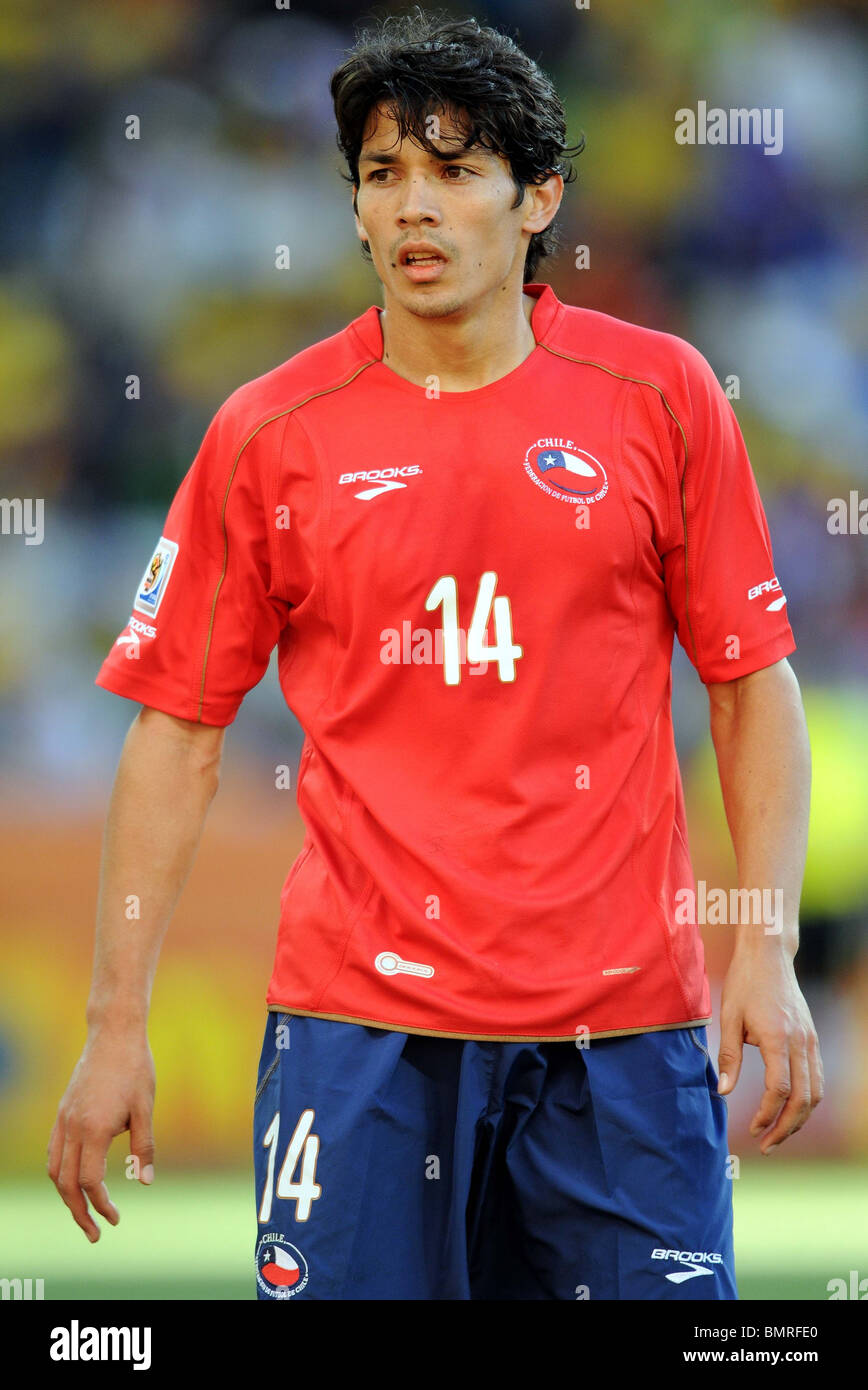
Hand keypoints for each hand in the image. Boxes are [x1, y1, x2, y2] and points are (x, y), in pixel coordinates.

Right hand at [47, 1026, 155, 1240]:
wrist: (114, 1034)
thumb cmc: (135, 1069)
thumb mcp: (146, 1107)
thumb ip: (145, 1145)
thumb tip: (146, 1182)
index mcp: (94, 1129)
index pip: (91, 1181)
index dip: (101, 1205)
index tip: (115, 1219)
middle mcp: (73, 1127)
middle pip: (67, 1183)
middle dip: (78, 1213)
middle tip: (95, 1235)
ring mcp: (63, 1119)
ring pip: (55, 1169)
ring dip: (66, 1196)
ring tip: (82, 1213)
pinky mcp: (62, 1112)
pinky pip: (54, 1151)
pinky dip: (61, 1173)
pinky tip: (75, 1180)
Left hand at [717, 949, 822, 1153]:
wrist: (769, 956)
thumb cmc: (745, 984)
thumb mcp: (729, 1017)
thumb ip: (728, 1057)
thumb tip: (722, 1092)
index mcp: (778, 1038)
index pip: (779, 1089)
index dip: (766, 1114)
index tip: (752, 1129)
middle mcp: (801, 1043)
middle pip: (803, 1099)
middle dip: (785, 1127)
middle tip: (766, 1145)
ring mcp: (810, 1041)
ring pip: (815, 1092)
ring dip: (799, 1118)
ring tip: (777, 1134)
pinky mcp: (812, 1039)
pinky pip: (817, 1079)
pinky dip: (806, 1100)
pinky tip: (789, 1110)